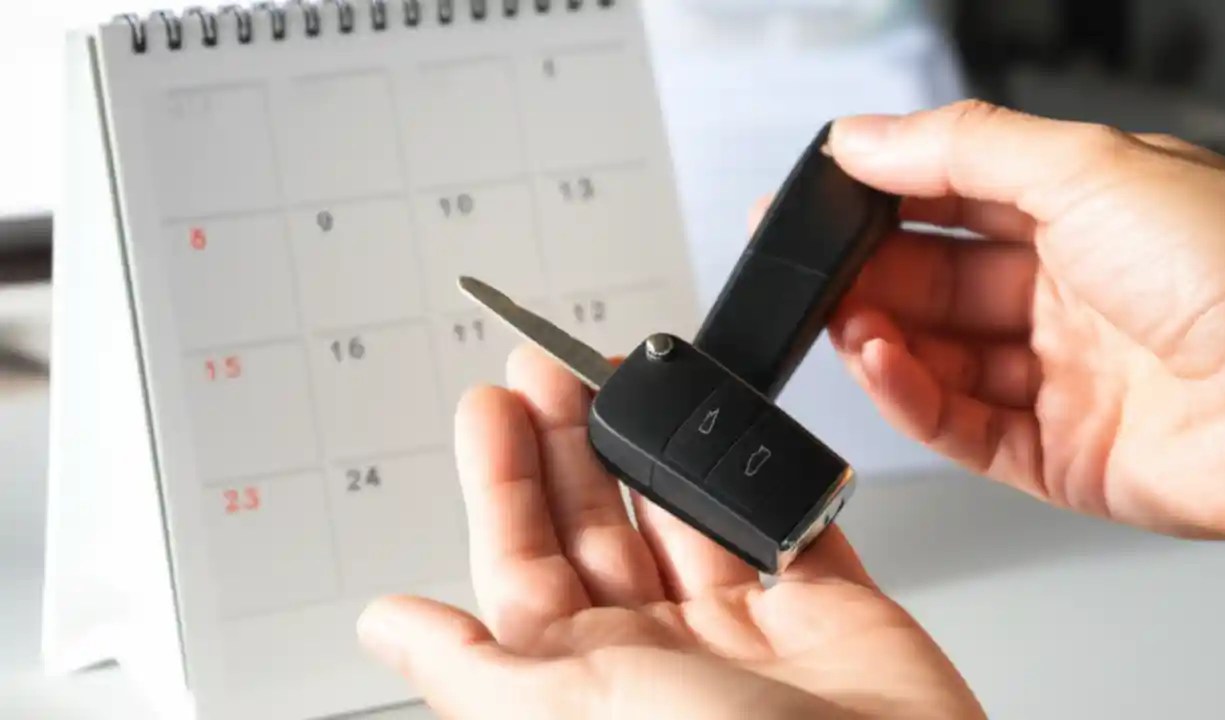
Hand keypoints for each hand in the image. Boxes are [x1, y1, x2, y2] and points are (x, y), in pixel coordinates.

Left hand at [356, 346, 984, 718]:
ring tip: (625, 374)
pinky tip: (725, 429)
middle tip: (550, 366)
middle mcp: (658, 654)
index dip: (503, 480)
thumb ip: (472, 667)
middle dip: (570, 439)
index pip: (522, 562)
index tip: (493, 406)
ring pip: (681, 512)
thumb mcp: (569, 716)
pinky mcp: (826, 611)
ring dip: (653, 444)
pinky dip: (759, 473)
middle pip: (597, 525)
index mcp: (586, 680)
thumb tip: (384, 626)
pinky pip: (781, 521)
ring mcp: (742, 632)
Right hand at [823, 100, 1224, 540]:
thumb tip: (864, 137)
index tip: (817, 196)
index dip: (884, 196)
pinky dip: (911, 398)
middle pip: (939, 281)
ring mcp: (1065, 378)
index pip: (959, 198)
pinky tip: (882, 365)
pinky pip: (961, 426)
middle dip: (871, 272)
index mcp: (1088, 214)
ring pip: (941, 357)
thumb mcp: (1088, 169)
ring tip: (842, 320)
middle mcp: (1074, 296)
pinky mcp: (1060, 455)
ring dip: (881, 337)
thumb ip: (962, 150)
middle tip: (812, 267)